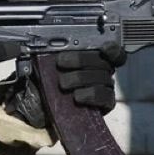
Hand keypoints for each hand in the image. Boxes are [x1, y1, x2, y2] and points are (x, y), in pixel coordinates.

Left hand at [3, 42, 125, 128]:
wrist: (43, 110)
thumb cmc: (46, 85)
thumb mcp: (44, 67)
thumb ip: (49, 54)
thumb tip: (42, 44)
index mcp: (91, 59)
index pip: (111, 51)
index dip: (111, 48)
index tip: (102, 47)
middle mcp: (102, 72)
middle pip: (103, 61)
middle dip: (81, 59)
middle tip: (61, 63)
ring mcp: (105, 88)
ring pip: (103, 78)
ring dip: (81, 78)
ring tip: (63, 84)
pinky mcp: (105, 105)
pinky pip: (105, 97)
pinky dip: (91, 95)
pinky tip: (78, 97)